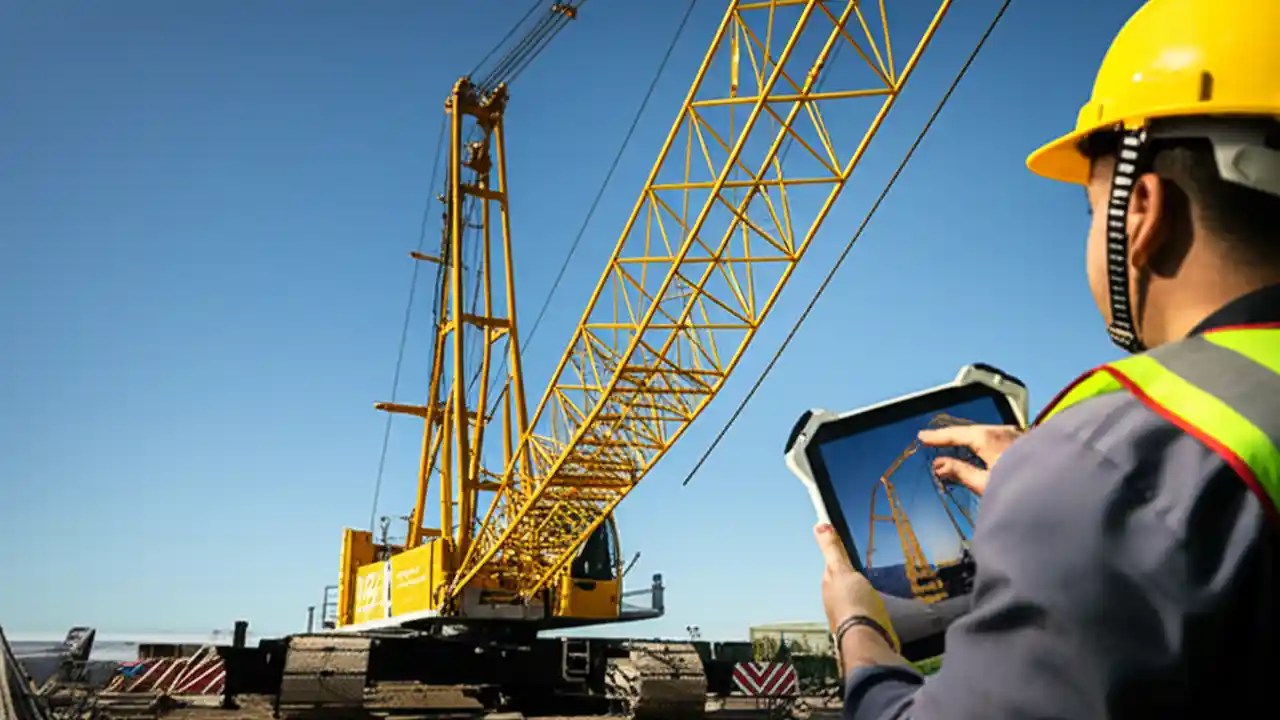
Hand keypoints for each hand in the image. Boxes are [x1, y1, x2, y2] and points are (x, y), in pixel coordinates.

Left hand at [814, 523, 895, 643]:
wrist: (868, 640)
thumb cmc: (853, 605)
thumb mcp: (842, 570)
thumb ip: (832, 550)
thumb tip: (819, 525)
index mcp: (830, 585)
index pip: (834, 566)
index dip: (841, 557)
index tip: (848, 549)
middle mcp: (837, 601)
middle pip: (846, 584)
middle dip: (854, 577)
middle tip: (866, 566)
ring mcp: (851, 616)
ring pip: (857, 599)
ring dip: (864, 593)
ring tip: (877, 586)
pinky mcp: (866, 627)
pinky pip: (869, 612)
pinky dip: (873, 607)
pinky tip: (882, 606)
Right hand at [917, 424, 1022, 495]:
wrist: (1061, 488)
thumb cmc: (1023, 489)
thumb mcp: (985, 484)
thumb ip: (961, 472)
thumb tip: (939, 465)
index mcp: (987, 438)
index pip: (956, 434)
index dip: (938, 436)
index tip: (922, 437)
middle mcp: (1003, 430)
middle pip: (972, 430)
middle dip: (954, 436)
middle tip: (936, 440)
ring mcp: (1018, 434)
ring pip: (987, 432)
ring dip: (971, 439)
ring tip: (958, 446)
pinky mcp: (1029, 441)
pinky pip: (999, 437)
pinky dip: (986, 442)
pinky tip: (984, 451)